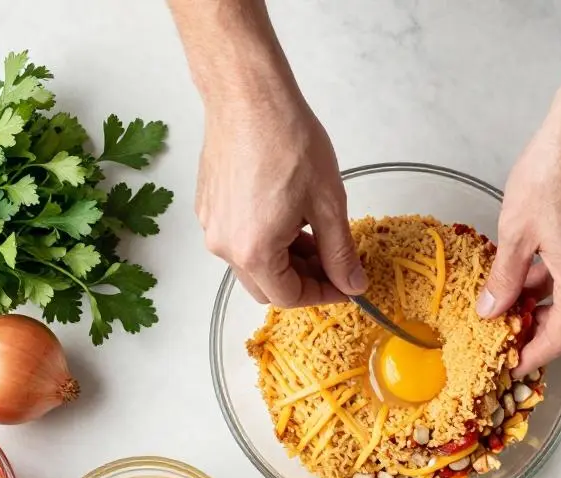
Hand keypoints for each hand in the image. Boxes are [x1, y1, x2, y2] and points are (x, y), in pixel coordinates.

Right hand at [197, 96, 366, 305]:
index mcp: (254, 251)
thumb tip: (352, 284)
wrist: (248, 97)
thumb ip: (340, 252)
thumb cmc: (287, 141)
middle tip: (334, 260)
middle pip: (267, 286)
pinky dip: (265, 238)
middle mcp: (224, 245)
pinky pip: (238, 238)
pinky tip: (288, 212)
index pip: (289, 297)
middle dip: (303, 279)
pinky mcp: (207, 205)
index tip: (346, 282)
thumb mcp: (328, 204)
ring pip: (252, 262)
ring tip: (314, 231)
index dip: (323, 294)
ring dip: (285, 259)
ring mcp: (211, 225)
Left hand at [479, 124, 560, 376]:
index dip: (534, 355)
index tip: (513, 363)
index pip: (560, 338)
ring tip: (518, 292)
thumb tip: (492, 310)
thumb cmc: (554, 173)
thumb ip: (504, 278)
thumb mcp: (515, 232)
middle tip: (512, 329)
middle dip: (544, 329)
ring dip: (554, 301)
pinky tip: (541, 263)